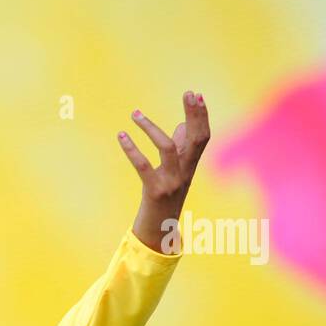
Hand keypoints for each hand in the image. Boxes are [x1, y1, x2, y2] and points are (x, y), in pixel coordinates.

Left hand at [118, 90, 210, 252]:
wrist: (158, 232)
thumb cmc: (164, 198)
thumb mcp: (175, 174)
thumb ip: (180, 150)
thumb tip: (180, 125)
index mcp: (191, 167)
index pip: (203, 137)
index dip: (202, 116)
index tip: (196, 94)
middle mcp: (185, 173)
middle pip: (196, 139)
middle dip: (194, 114)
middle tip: (188, 93)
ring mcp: (171, 182)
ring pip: (168, 148)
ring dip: (152, 128)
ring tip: (135, 114)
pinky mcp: (154, 191)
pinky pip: (142, 166)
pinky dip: (131, 149)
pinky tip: (121, 135)